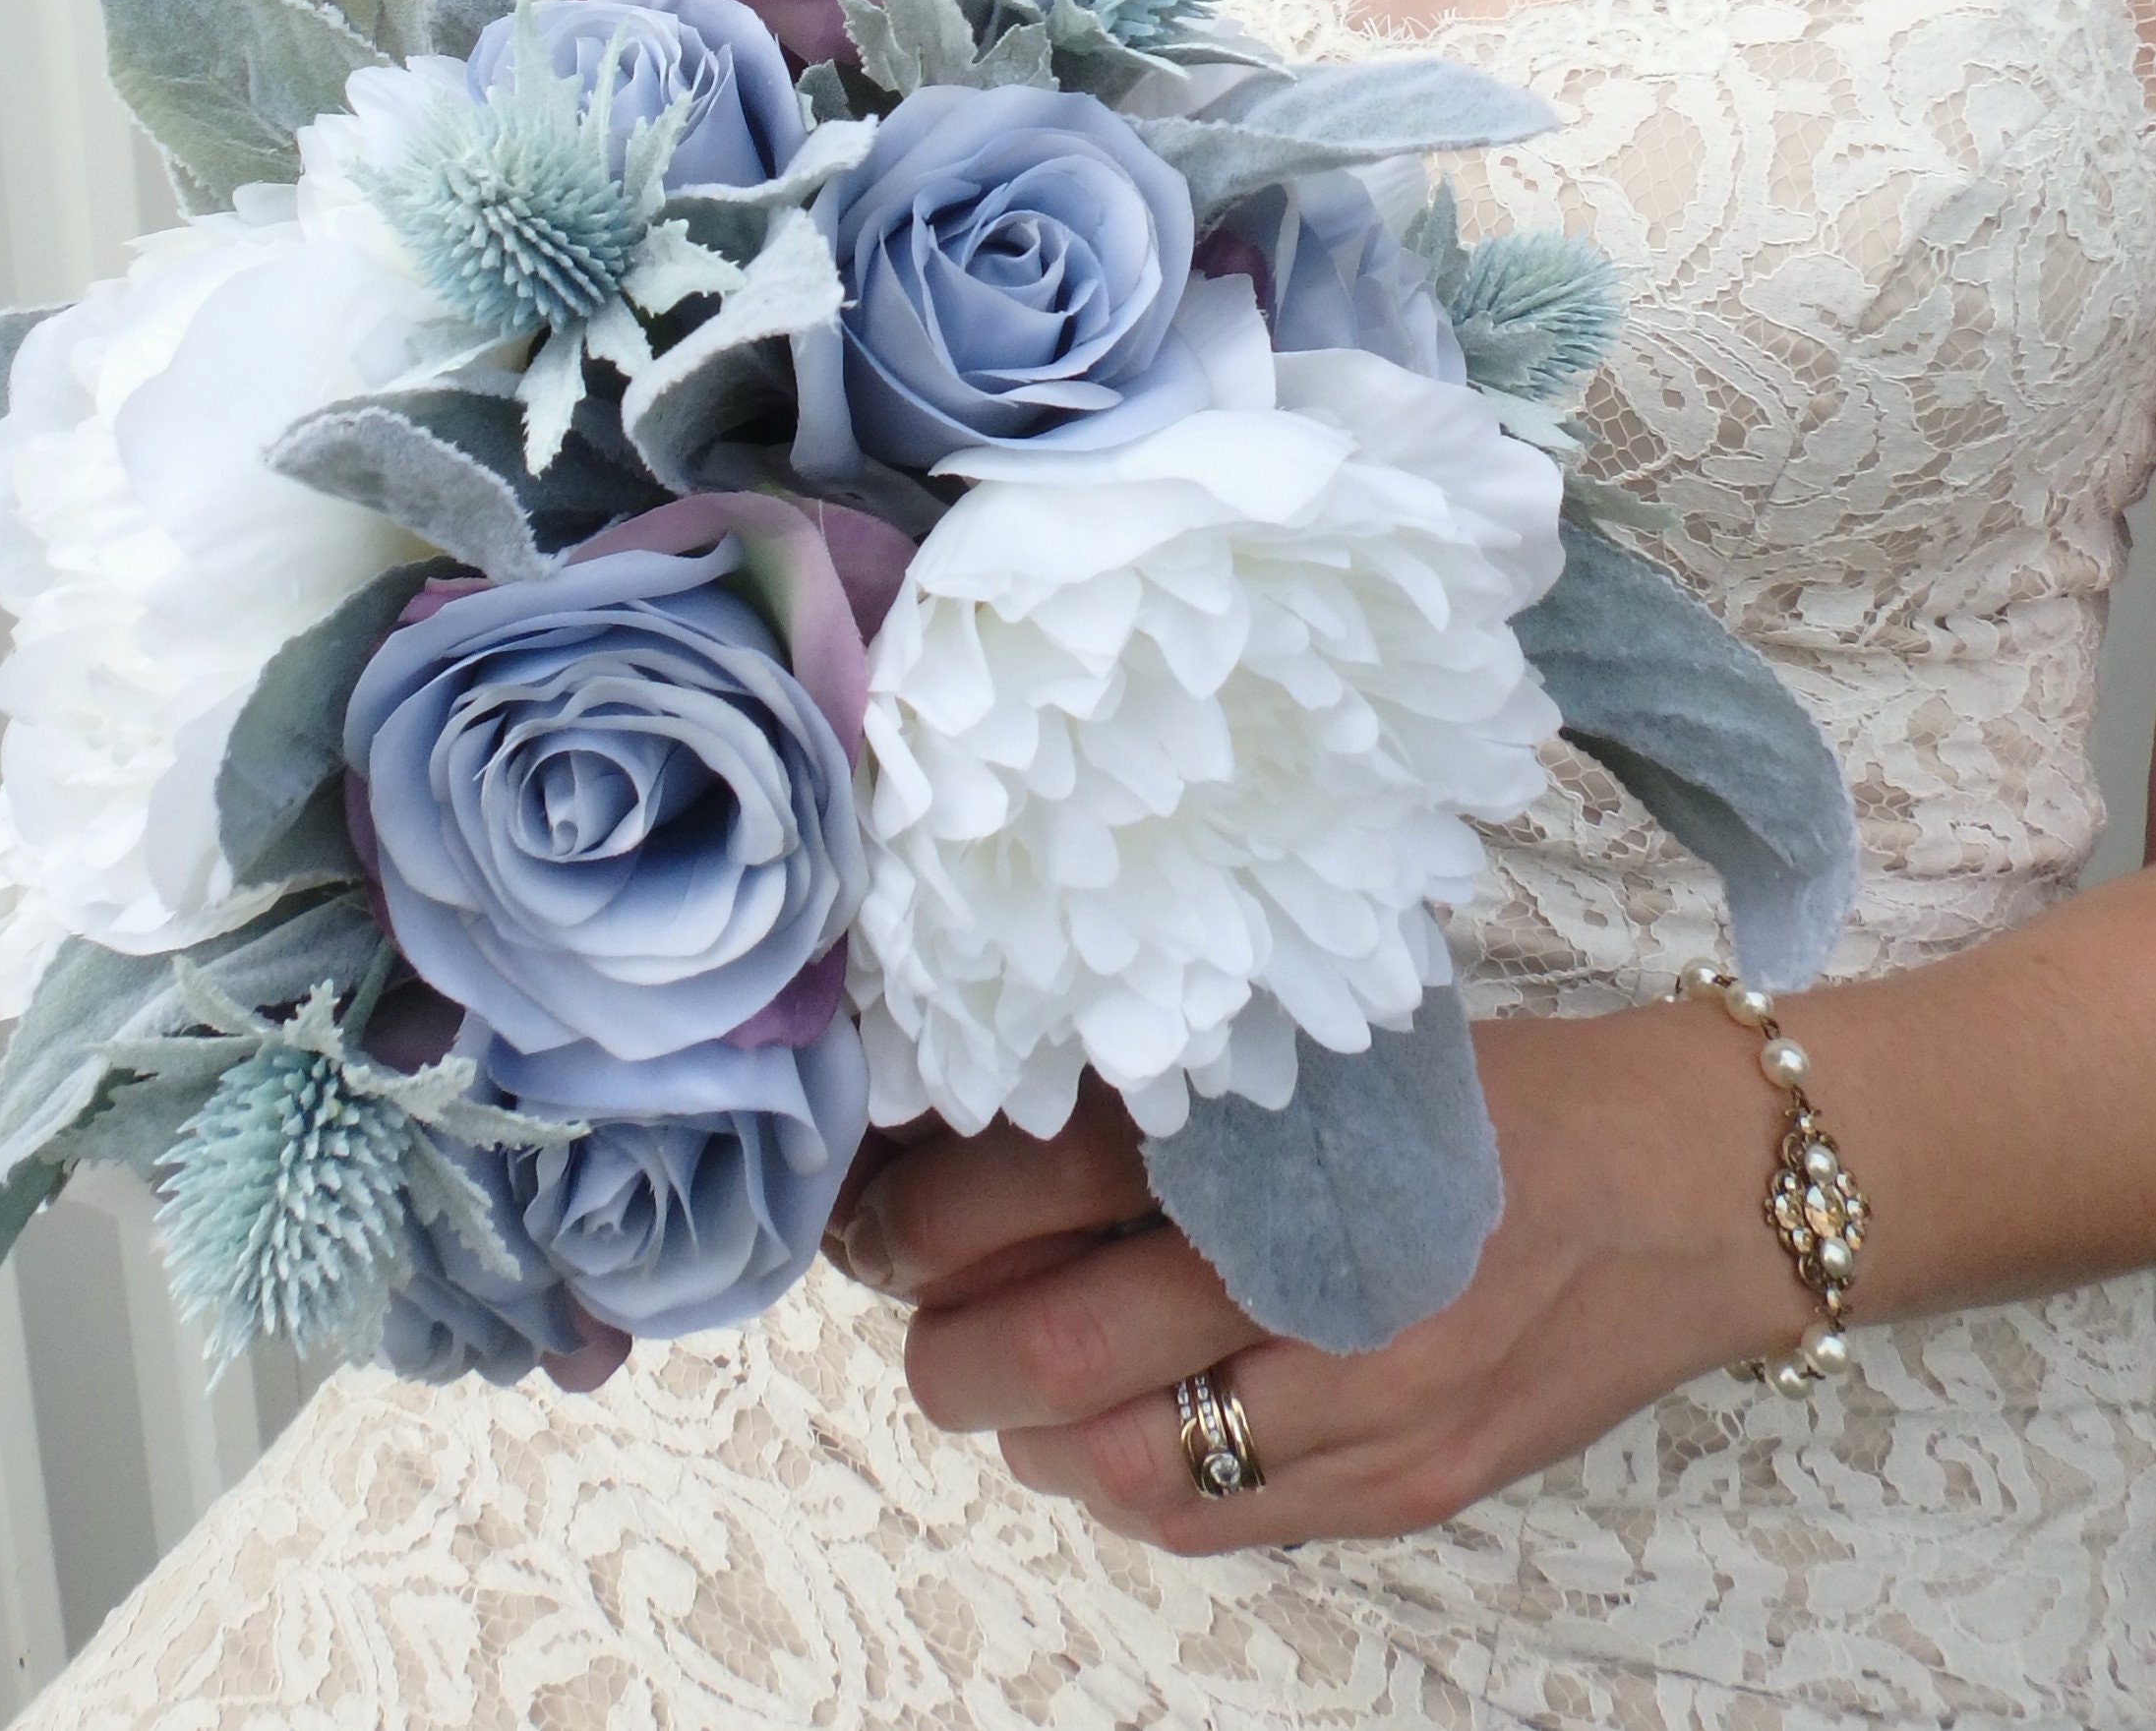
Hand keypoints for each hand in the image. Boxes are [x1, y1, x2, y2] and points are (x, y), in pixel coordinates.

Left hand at [828, 1002, 1813, 1554]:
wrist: (1700, 1188)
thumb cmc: (1502, 1098)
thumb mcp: (1331, 1055)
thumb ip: (1181, 1100)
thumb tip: (989, 1136)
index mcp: (1299, 1135)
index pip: (1052, 1182)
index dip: (931, 1213)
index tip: (880, 1213)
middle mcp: (1331, 1276)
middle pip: (1064, 1348)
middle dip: (950, 1349)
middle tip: (914, 1319)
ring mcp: (1378, 1404)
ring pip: (1128, 1468)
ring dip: (1032, 1436)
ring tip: (1006, 1385)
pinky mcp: (1412, 1484)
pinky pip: (1220, 1526)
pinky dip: (1131, 1492)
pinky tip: (1108, 1440)